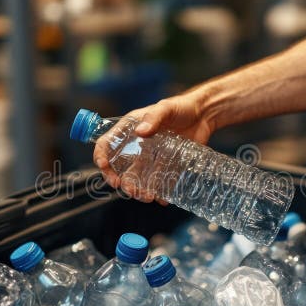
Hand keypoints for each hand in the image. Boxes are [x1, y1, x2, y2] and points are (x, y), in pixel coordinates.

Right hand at [93, 93, 214, 201]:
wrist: (204, 115)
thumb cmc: (182, 106)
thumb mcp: (166, 108)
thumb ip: (154, 117)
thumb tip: (140, 132)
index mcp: (130, 129)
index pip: (107, 143)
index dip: (101, 155)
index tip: (104, 167)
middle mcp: (137, 145)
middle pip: (120, 167)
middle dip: (122, 182)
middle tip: (130, 190)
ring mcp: (151, 157)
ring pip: (138, 178)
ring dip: (139, 190)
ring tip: (147, 197)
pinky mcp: (166, 165)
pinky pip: (158, 182)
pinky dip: (158, 192)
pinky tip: (162, 199)